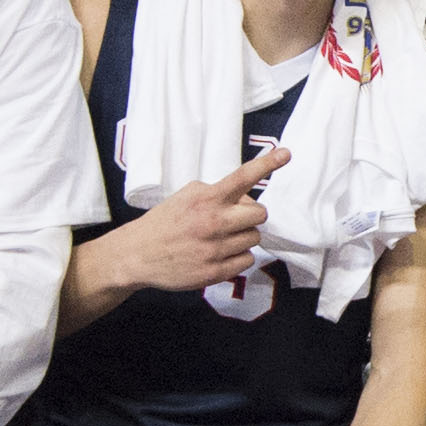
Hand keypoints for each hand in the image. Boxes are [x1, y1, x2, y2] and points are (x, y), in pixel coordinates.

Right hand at [106, 140, 288, 294]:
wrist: (138, 254)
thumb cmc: (165, 221)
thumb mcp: (187, 196)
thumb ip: (216, 192)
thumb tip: (245, 198)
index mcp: (206, 199)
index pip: (242, 178)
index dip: (267, 164)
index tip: (286, 154)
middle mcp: (213, 222)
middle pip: (260, 215)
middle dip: (251, 216)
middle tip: (235, 219)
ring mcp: (215, 249)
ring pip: (254, 239)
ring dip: (242, 237)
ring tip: (220, 238)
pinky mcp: (214, 272)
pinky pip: (246, 261)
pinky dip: (238, 257)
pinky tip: (219, 254)